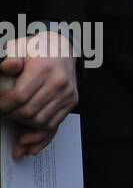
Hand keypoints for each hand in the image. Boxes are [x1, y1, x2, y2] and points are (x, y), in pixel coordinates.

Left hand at [0, 31, 77, 157]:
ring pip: (41, 121)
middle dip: (13, 116)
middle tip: (6, 112)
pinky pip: (54, 125)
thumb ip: (12, 58)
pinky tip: (27, 141)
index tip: (1, 105)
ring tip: (16, 121)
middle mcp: (58, 82)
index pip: (20, 96)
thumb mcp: (22, 47)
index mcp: (44, 69)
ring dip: (24, 126)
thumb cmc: (38, 50)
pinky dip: (39, 136)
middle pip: (29, 112)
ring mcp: (67, 94)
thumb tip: (7, 67)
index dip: (5, 105)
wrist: (63, 49)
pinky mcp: (71, 102)